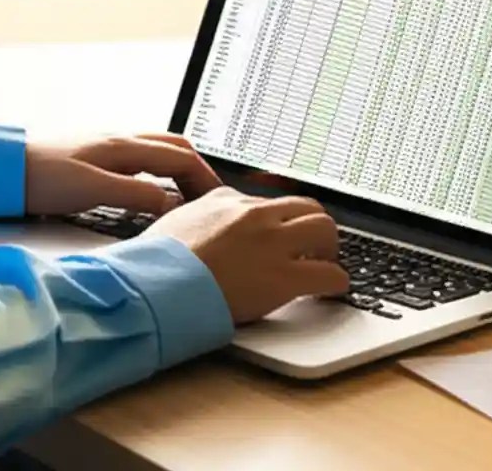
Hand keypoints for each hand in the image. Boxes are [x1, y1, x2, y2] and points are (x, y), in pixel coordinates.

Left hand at [24, 133, 221, 216]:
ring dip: (178, 167)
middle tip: (209, 194)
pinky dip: (158, 170)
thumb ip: (138, 196)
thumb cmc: (43, 178)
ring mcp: (108, 147)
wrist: (4, 171)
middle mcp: (120, 141)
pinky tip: (150, 188)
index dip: (205, 178)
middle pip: (175, 146)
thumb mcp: (95, 190)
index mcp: (125, 147)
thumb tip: (174, 205)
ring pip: (157, 149)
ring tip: (187, 192)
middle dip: (198, 167)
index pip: (181, 157)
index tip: (219, 200)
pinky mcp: (95, 157)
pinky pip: (140, 158)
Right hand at [145, 187, 348, 323]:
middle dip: (313, 227)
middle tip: (312, 248)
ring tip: (322, 265)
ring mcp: (272, 243)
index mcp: (227, 200)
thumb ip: (195, 217)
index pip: (268, 203)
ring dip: (328, 249)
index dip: (278, 223)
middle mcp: (255, 215)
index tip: (279, 237)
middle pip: (307, 207)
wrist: (156, 286)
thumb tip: (197, 224)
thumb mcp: (173, 222)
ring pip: (325, 230)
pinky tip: (330, 290)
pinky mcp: (283, 277)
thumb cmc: (155, 263)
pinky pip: (329, 274)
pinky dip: (335, 281)